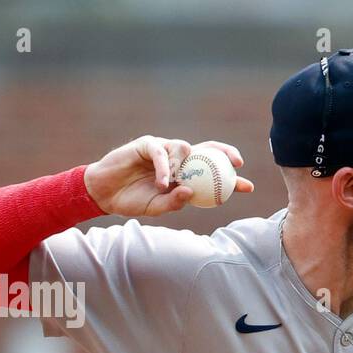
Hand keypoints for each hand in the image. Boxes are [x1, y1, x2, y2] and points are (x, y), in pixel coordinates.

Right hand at [83, 135, 254, 216]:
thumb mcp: (157, 208)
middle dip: (225, 153)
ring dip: (183, 166)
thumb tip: (191, 194)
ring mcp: (163, 150)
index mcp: (185, 175)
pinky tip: (163, 181)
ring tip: (174, 184)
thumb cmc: (132, 201)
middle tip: (237, 164)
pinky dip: (164, 167)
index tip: (248, 186)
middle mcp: (177, 160)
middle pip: (207, 150)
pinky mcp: (146, 145)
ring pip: (184, 148)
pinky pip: (160, 152)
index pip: (213, 173)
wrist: (105, 193)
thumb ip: (175, 202)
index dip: (232, 178)